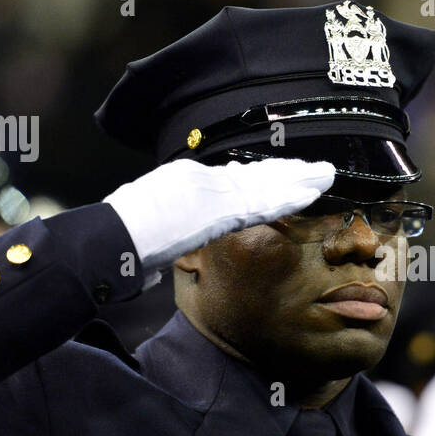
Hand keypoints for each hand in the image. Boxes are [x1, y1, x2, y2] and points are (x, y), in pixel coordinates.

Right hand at [103, 158, 334, 287]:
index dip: (263, 178)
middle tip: (316, 170)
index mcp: (185, 183)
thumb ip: (165, 238)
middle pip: (253, 176)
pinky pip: (262, 203)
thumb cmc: (119, 241)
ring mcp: (211, 191)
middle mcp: (201, 181)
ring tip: (322, 176)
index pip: (233, 180)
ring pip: (263, 185)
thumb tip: (160, 264)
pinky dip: (287, 197)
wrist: (112, 239)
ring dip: (295, 181)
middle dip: (285, 174)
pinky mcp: (221, 208)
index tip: (285, 175)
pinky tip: (309, 193)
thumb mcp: (146, 231)